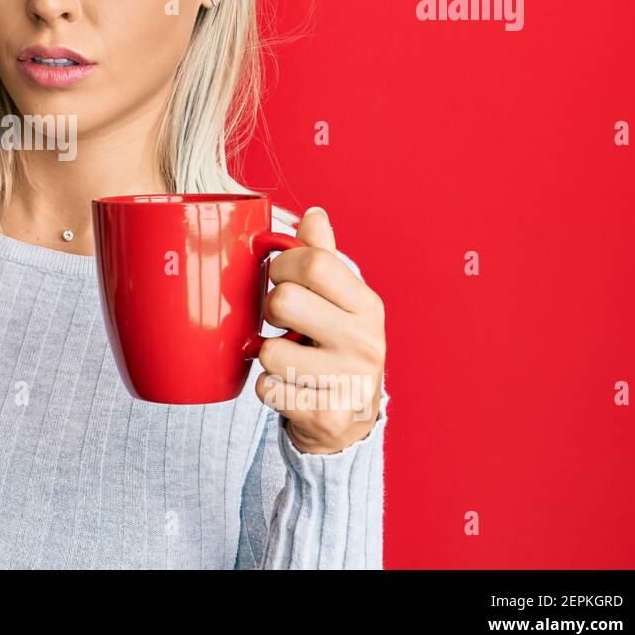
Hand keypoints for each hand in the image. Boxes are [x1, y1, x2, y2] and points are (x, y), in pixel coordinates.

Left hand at [254, 207, 385, 453]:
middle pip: (283, 301)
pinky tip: (290, 389)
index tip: (279, 278)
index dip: (281, 266)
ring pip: (270, 352)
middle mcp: (365, 341)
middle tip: (283, 324)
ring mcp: (350, 382)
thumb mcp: (339, 300)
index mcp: (367, 304)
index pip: (315, 262)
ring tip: (290, 360)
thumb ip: (322, 256)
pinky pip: (267, 390)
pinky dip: (269, 390)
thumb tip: (313, 214)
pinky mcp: (329, 417)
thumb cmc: (336, 347)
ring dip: (268, 357)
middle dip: (271, 311)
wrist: (350, 420)